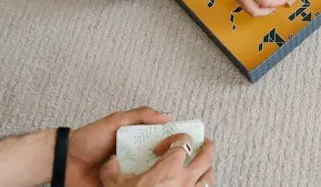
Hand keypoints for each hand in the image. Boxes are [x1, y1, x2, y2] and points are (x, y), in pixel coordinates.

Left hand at [65, 107, 169, 185]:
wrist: (66, 162)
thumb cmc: (87, 140)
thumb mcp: (116, 121)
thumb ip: (140, 115)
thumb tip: (166, 116)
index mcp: (137, 142)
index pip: (162, 142)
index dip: (174, 143)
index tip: (186, 143)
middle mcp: (135, 159)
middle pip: (159, 161)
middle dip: (168, 162)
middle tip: (177, 162)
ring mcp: (128, 174)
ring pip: (150, 176)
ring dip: (156, 175)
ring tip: (166, 174)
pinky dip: (143, 185)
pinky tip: (149, 183)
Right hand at [100, 134, 215, 186]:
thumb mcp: (115, 184)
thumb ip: (112, 169)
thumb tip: (111, 162)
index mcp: (170, 168)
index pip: (183, 142)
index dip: (176, 138)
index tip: (165, 146)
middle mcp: (185, 180)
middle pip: (206, 156)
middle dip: (207, 147)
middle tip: (205, 143)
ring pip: (210, 176)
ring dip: (207, 169)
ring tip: (203, 166)